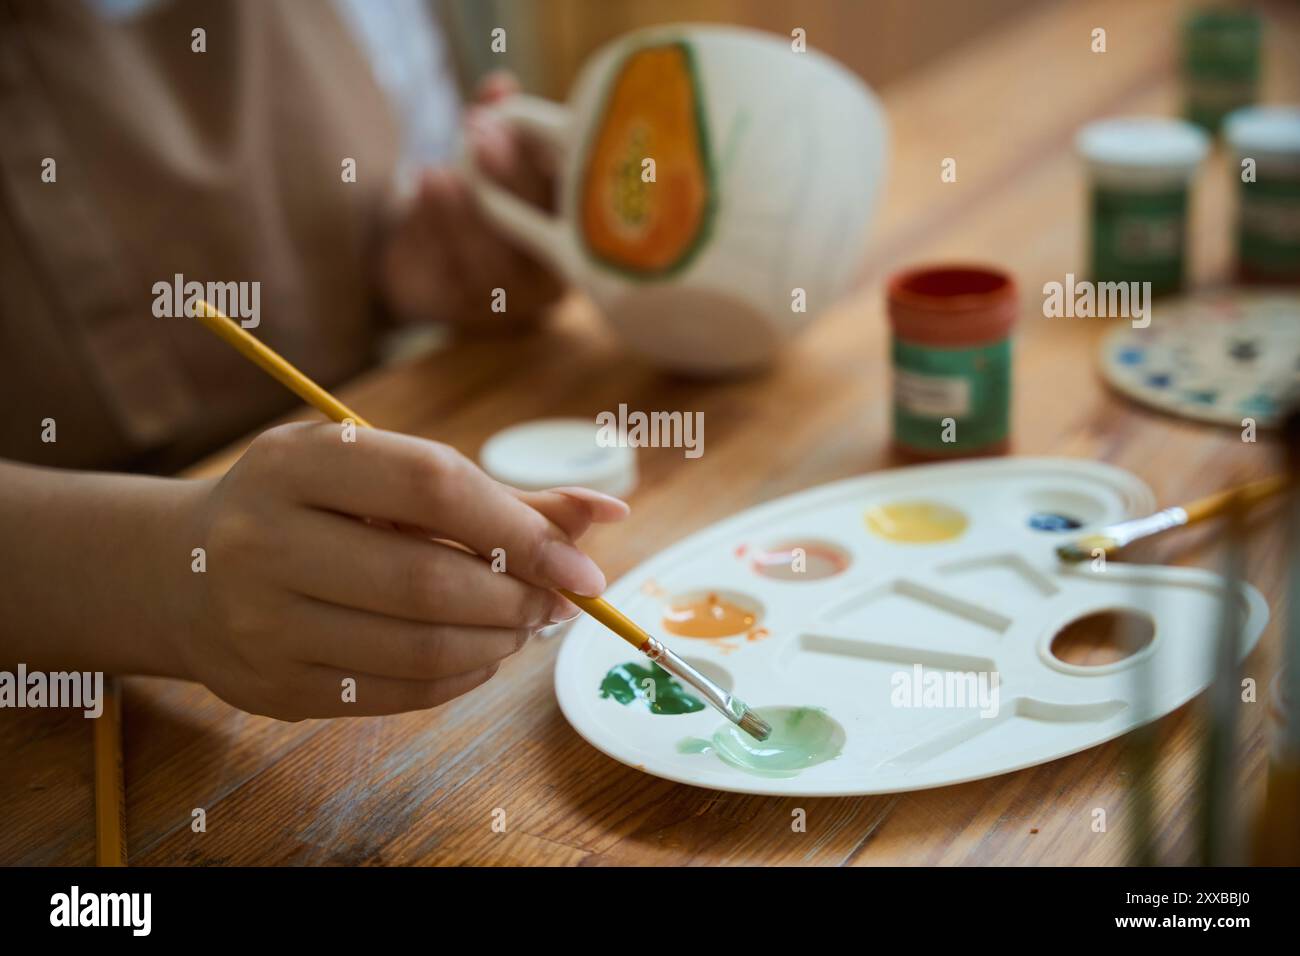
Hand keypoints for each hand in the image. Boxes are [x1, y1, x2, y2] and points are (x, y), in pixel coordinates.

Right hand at [176, 422, 625, 720]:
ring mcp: (262, 622)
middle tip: (555, 602)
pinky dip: (462, 675)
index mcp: (297, 464)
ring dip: (498, 641)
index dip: (523, 529)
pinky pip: (397, 692)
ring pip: (418, 645)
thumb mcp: (382, 473)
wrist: (186, 571)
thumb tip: (609, 512)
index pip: (434, 486)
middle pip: (430, 579)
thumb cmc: (312, 506)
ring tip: (522, 624)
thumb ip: (498, 493)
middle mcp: (264, 541)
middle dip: (517, 596)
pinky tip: (479, 652)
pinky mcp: (275, 686)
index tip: (582, 567)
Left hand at [378, 72, 563, 329]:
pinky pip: (452, 274)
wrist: (419, 263)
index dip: (548, 163)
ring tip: (441, 170)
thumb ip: (498, 123)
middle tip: (485, 136)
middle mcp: (551, 276)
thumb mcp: (487, 159)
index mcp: (576, 239)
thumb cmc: (474, 202)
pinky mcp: (463, 314)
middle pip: (537, 236)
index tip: (520, 121)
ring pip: (491, 261)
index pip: (575, 205)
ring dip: (465, 212)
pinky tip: (422, 187)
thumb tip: (502, 83)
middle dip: (510, 182)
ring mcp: (509, 303)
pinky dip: (435, 228)